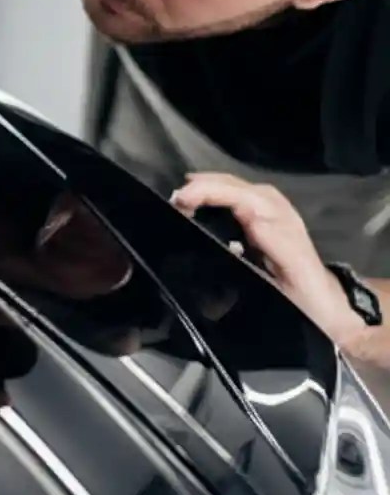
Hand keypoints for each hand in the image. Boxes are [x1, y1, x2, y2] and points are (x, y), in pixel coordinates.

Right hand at [171, 173, 366, 343]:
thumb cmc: (306, 297)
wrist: (324, 307)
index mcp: (279, 221)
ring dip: (205, 188)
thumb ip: (278, 245)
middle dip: (201, 187)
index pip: (239, 195)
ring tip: (178, 199)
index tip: (179, 201)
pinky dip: (214, 196)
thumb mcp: (296, 273)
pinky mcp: (263, 221)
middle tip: (169, 202)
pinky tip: (197, 202)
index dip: (209, 192)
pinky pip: (236, 198)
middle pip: (234, 186)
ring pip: (233, 188)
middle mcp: (274, 209)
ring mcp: (269, 212)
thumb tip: (251, 218)